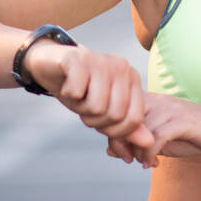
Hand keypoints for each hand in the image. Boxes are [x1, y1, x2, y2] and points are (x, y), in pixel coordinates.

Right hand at [24, 40, 155, 153]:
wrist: (52, 64)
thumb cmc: (83, 90)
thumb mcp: (105, 110)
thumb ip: (127, 127)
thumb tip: (148, 142)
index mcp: (133, 79)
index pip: (134, 119)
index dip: (115, 132)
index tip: (101, 125)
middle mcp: (121, 67)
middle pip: (115, 115)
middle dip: (95, 120)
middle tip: (85, 106)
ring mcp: (101, 60)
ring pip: (96, 107)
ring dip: (80, 108)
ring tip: (78, 95)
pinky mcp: (77, 58)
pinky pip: (76, 92)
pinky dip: (67, 94)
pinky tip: (67, 84)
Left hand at [106, 95, 200, 168]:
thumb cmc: (196, 136)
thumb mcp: (162, 140)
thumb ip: (138, 142)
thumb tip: (110, 149)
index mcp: (152, 100)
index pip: (119, 113)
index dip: (114, 135)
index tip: (123, 154)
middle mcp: (159, 100)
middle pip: (124, 120)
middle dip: (120, 144)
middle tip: (129, 160)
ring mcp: (171, 109)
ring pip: (138, 132)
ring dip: (136, 152)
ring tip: (144, 163)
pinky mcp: (182, 121)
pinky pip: (155, 139)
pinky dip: (149, 155)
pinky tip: (153, 164)